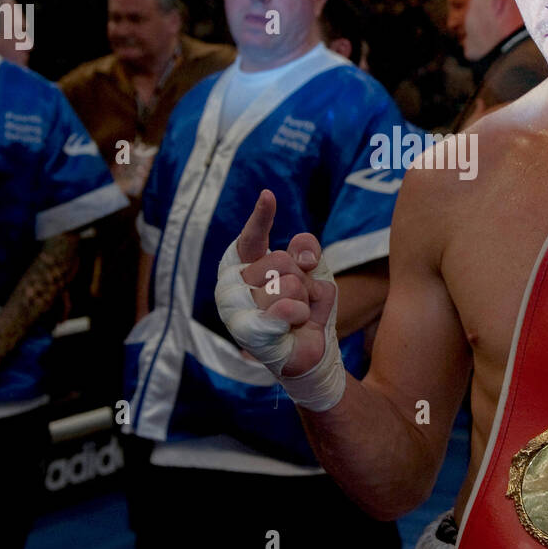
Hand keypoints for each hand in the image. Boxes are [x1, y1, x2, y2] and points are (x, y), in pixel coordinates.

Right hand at [218, 190, 337, 377]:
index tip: (269, 195)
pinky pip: (287, 306)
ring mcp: (239, 310)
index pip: (252, 237)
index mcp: (245, 268)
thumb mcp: (313, 274)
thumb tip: (304, 256)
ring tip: (295, 318)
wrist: (311, 353)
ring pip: (289, 283)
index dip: (261, 217)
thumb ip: (306, 250)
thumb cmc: (304, 311)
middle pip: (281, 260)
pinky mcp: (250, 332)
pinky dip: (300, 314)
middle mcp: (235, 286)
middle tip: (297, 302)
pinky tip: (293, 326)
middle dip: (302, 280)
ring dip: (304, 301)